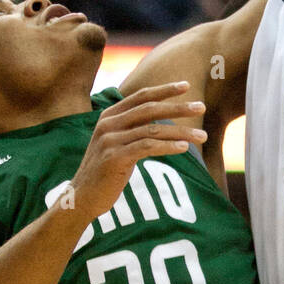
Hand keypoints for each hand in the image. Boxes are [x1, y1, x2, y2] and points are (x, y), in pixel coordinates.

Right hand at [67, 83, 206, 221]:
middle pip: (150, 109)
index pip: (141, 96)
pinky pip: (147, 147)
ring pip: (153, 129)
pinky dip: (168, 147)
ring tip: (201, 137)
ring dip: (181, 132)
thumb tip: (163, 122)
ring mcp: (110, 140)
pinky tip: (184, 148)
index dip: (164, 89)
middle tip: (201, 107)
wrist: (81, 197)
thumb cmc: (105, 171)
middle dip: (178, 107)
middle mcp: (108, 123)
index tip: (186, 86)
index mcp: (110, 115)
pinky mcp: (114, 157)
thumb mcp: (116, 143)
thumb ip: (133, 129)